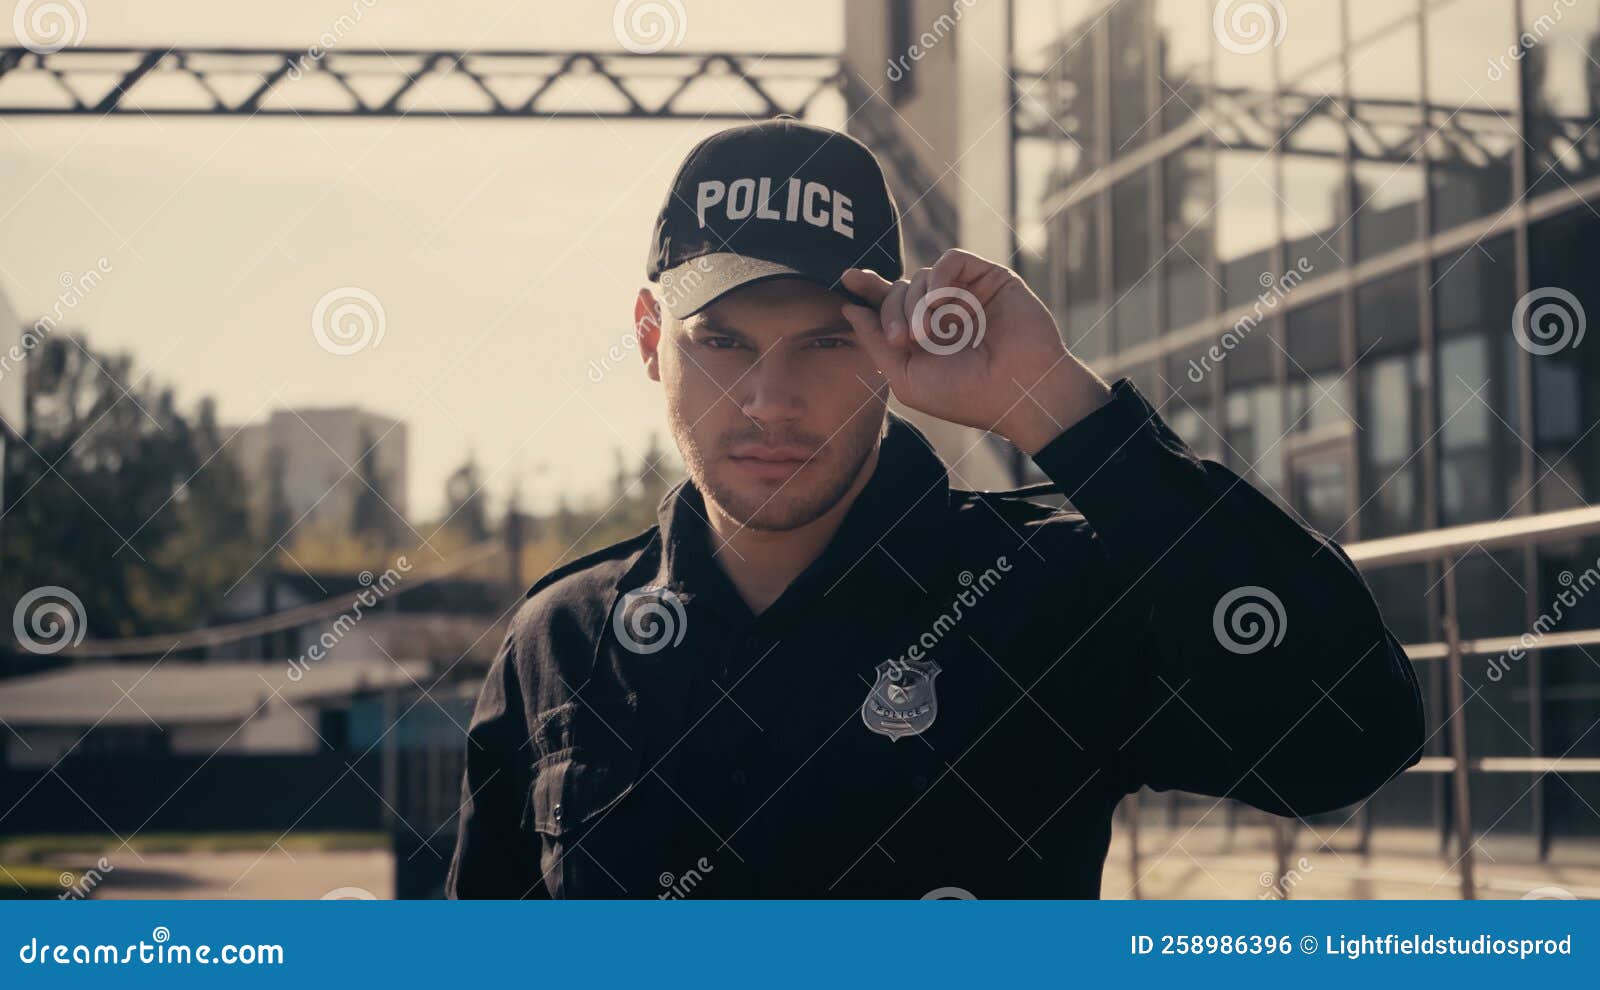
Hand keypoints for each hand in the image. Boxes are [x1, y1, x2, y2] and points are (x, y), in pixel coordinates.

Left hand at [839, 249, 1111, 454]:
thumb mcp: (906, 377)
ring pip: (922, 275)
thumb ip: (876, 342)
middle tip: (902, 339)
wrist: (1018, 392)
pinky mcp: (989, 278)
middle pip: (899, 289)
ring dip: (915, 303)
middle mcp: (944, 312)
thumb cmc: (965, 395)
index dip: (868, 288)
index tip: (846, 278)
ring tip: (925, 335)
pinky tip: (940, 302)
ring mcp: (967, 294)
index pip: (889, 302)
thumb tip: (850, 308)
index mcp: (924, 335)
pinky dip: (939, 278)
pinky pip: (952, 260)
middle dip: (891, 310)